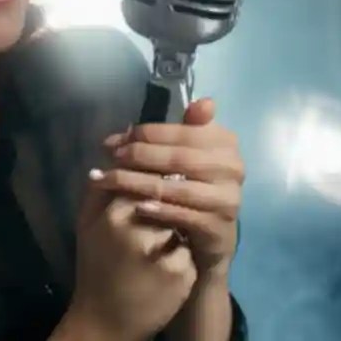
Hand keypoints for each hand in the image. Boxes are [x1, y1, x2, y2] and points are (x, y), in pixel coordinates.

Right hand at [62, 168, 198, 340]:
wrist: (107, 319)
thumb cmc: (95, 267)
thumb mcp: (86, 227)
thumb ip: (97, 192)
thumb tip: (110, 158)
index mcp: (114, 214)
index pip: (142, 177)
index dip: (151, 170)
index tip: (153, 171)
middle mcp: (140, 230)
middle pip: (167, 194)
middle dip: (169, 191)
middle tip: (167, 194)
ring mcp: (163, 252)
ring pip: (182, 218)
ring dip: (179, 217)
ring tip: (168, 227)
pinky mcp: (182, 272)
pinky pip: (189, 245)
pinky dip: (183, 247)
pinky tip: (170, 257)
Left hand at [93, 97, 243, 279]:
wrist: (211, 239)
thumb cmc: (195, 187)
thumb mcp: (188, 155)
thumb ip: (185, 129)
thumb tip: (201, 101)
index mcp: (225, 143)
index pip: (182, 132)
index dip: (146, 134)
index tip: (113, 140)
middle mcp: (233, 168)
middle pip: (177, 158)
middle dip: (137, 156)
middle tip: (108, 159)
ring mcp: (228, 199)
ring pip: (176, 186)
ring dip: (137, 182)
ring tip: (107, 181)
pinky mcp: (219, 227)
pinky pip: (183, 214)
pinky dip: (159, 209)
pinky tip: (136, 206)